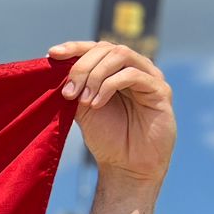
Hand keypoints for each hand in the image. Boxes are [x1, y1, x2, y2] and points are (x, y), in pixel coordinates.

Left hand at [48, 40, 174, 192]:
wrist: (127, 166)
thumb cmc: (107, 138)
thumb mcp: (82, 109)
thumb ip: (74, 87)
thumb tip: (54, 69)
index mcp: (115, 70)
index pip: (95, 47)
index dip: (74, 47)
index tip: (52, 54)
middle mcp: (134, 68)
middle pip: (106, 48)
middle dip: (82, 67)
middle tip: (68, 93)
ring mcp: (150, 76)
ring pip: (120, 55)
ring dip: (95, 75)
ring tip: (83, 99)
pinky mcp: (161, 90)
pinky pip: (133, 75)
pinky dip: (110, 86)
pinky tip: (97, 104)